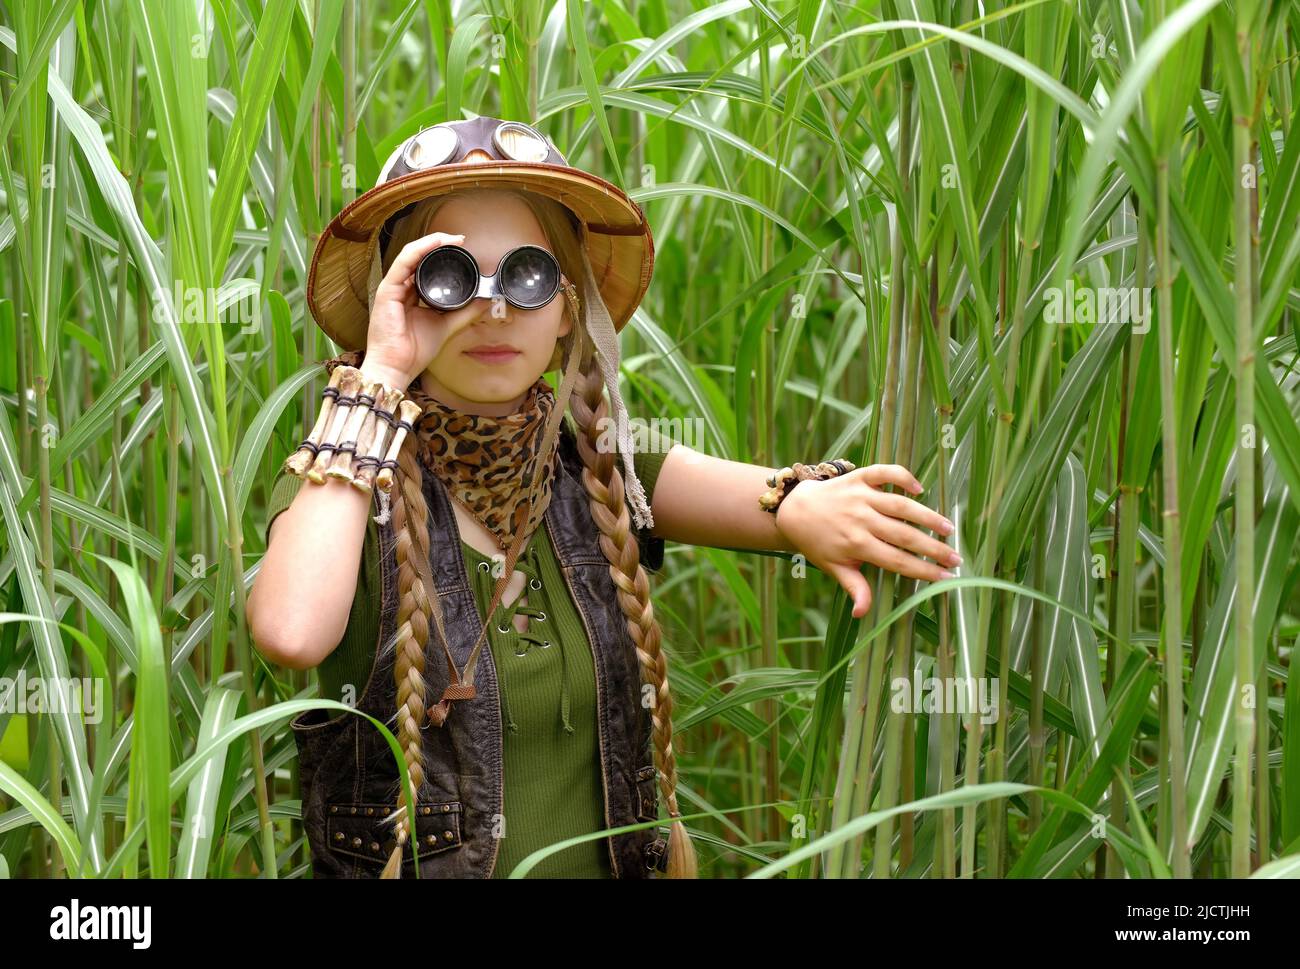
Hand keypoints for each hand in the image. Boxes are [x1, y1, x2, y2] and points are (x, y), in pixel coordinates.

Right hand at [361, 231, 484, 386]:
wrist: (398, 367)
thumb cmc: (415, 350)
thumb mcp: (446, 326)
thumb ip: (464, 312)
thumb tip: (484, 301)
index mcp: (411, 294)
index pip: (425, 266)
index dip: (442, 254)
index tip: (463, 248)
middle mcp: (400, 288)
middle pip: (418, 257)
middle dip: (439, 244)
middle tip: (461, 240)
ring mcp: (392, 288)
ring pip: (411, 254)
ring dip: (431, 243)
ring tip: (451, 239)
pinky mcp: (386, 290)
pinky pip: (403, 263)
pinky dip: (419, 250)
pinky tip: (434, 244)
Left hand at [773, 464, 959, 618]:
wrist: (794, 510)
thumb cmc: (817, 542)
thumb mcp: (833, 567)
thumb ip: (853, 586)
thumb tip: (863, 613)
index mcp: (856, 546)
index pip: (897, 561)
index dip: (923, 570)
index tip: (946, 578)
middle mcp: (860, 520)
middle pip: (904, 536)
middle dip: (934, 548)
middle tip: (956, 559)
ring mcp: (860, 497)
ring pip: (900, 506)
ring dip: (927, 516)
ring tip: (948, 529)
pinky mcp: (858, 477)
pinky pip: (884, 472)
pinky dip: (902, 476)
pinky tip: (919, 488)